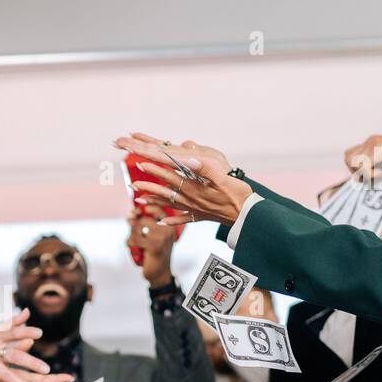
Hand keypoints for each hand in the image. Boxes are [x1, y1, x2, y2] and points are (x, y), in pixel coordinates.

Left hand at [113, 134, 252, 226]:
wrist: (248, 216)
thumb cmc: (238, 194)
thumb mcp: (223, 178)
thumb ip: (205, 168)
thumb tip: (189, 158)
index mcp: (195, 188)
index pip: (171, 175)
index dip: (156, 168)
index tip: (142, 163)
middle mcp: (191, 200)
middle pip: (166, 190)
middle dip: (149, 184)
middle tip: (133, 182)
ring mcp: (194, 209)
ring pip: (170, 204)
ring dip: (154, 201)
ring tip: (138, 200)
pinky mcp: (200, 216)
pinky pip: (182, 219)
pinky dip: (171, 221)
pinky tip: (162, 222)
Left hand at [125, 206, 176, 286]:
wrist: (159, 273)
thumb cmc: (152, 253)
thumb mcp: (148, 235)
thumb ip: (141, 223)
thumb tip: (131, 213)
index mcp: (169, 224)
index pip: (156, 207)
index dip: (144, 205)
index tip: (133, 209)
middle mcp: (168, 228)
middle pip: (142, 218)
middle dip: (133, 227)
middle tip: (133, 236)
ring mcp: (162, 236)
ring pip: (137, 227)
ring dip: (131, 237)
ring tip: (136, 245)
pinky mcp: (155, 246)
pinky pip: (134, 239)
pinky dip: (130, 244)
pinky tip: (136, 251)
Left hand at [344, 133, 381, 180]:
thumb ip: (377, 170)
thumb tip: (366, 184)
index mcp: (372, 142)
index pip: (350, 154)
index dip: (355, 168)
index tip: (368, 174)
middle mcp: (371, 141)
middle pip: (347, 158)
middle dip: (356, 171)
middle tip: (373, 176)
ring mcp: (374, 144)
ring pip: (353, 163)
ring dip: (364, 173)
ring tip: (380, 174)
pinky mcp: (380, 150)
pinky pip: (364, 167)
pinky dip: (370, 175)